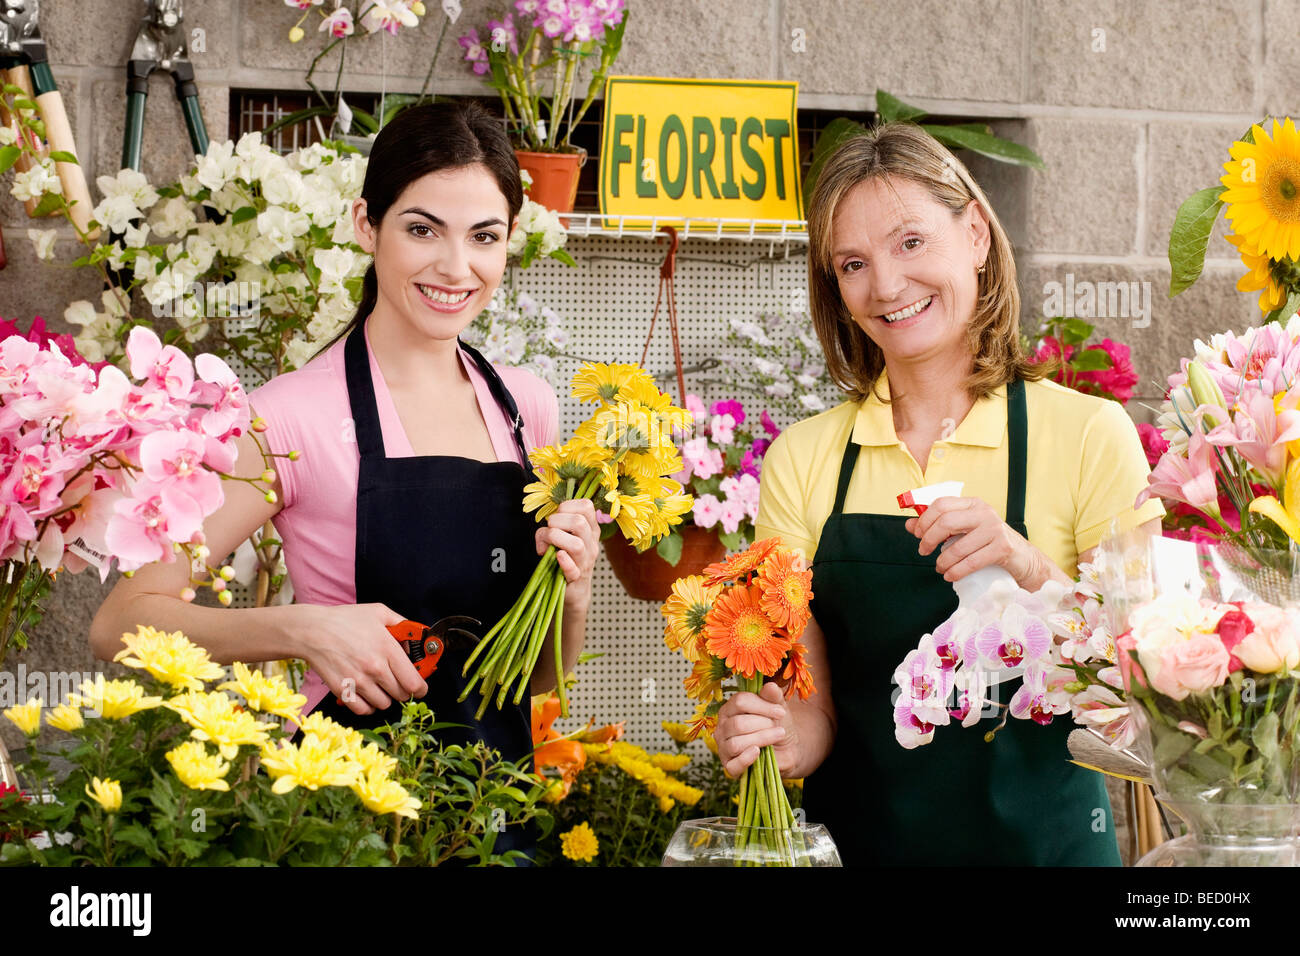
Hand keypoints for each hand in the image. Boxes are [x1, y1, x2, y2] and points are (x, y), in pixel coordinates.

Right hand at [299, 603, 428, 715]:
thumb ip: (402, 624)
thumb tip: (415, 637)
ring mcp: (359, 682)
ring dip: (386, 697)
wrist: (312, 631)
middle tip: (397, 681)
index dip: (421, 687)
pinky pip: (364, 710)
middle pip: (402, 695)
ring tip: (380, 685)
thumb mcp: (379, 613)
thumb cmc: (345, 620)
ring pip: (384, 703)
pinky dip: (368, 705)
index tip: (420, 686)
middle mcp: (375, 668)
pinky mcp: (343, 691)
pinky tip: (367, 695)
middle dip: (403, 689)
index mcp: (388, 649)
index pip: (414, 682)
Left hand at [537, 498, 598, 607]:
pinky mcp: (576, 579)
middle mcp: (591, 544)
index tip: (557, 515)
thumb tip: (547, 523)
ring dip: (556, 539)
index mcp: (591, 530)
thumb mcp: (566, 538)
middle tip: (549, 531)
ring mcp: (585, 562)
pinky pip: (573, 570)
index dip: (567, 506)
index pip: (587, 506)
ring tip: (547, 545)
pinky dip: (564, 562)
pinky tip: (557, 556)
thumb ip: (558, 525)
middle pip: (579, 523)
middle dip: (557, 521)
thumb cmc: (566, 560)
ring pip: (577, 545)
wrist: (574, 592)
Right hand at [714, 682, 798, 778]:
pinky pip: (734, 765)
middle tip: (779, 727)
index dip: (762, 706)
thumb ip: (773, 697)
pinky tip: (759, 752)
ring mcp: (724, 748)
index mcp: (730, 709)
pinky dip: (747, 758)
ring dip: (762, 739)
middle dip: (763, 724)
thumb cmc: (776, 725)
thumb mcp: (777, 708)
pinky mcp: (730, 767)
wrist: (786, 750)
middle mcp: (722, 728)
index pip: (740, 702)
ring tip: (777, 736)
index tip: (781, 712)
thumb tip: (770, 686)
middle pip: (738, 724)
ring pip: (736, 743)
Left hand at [904, 495, 1041, 586]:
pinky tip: (950, 575)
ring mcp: (995, 529)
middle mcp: (984, 512)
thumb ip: (937, 526)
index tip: (918, 535)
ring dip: (943, 561)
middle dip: (929, 540)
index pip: (941, 504)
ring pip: (957, 547)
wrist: (1023, 558)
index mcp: (973, 503)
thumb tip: (909, 525)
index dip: (924, 520)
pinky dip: (956, 571)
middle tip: (924, 552)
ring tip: (939, 568)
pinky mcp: (1003, 548)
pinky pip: (971, 562)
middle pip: (946, 522)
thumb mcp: (963, 530)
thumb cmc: (988, 542)